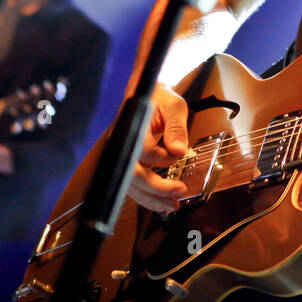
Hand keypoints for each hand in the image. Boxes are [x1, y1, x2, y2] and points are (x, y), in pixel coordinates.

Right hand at [126, 84, 190, 214]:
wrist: (148, 95)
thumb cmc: (160, 98)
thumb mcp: (174, 106)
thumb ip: (176, 127)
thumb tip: (179, 151)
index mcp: (131, 125)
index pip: (142, 149)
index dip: (161, 156)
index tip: (178, 154)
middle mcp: (122, 143)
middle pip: (133, 173)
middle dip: (156, 188)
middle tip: (179, 192)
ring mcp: (123, 155)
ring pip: (132, 185)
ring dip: (152, 199)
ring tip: (172, 206)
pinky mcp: (129, 163)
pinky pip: (135, 185)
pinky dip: (148, 197)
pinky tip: (162, 203)